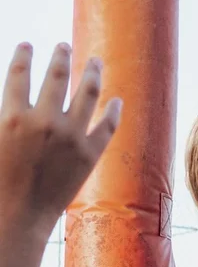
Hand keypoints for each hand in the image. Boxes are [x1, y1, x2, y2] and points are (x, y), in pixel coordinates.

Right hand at [0, 44, 121, 237]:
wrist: (17, 220)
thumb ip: (4, 116)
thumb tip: (11, 103)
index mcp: (11, 118)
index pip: (18, 74)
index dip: (22, 56)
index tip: (27, 46)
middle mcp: (43, 121)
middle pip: (56, 75)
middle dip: (60, 56)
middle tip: (63, 46)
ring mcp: (70, 136)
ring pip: (87, 91)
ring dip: (92, 71)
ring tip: (94, 61)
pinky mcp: (90, 153)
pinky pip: (107, 124)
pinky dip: (113, 110)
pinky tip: (116, 100)